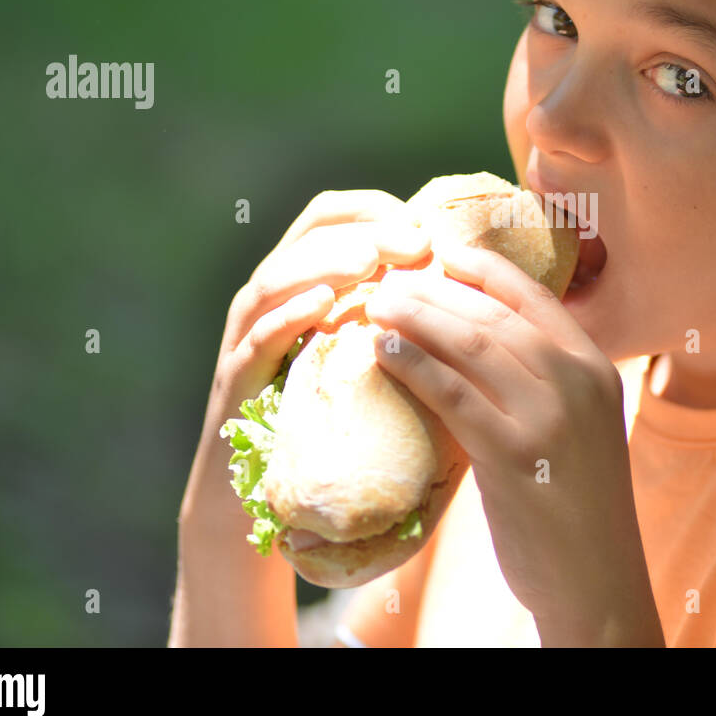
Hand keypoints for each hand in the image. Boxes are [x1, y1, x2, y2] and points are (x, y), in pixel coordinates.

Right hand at [170, 189, 429, 646]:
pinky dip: (286, 315)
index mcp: (308, 281)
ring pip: (275, 277)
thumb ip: (407, 322)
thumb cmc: (339, 429)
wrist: (266, 505)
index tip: (424, 227)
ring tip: (367, 263)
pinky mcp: (237, 383)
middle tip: (409, 242)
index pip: (335, 215)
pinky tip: (321, 303)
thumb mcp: (374, 361)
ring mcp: (248, 338)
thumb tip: (478, 291)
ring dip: (324, 263)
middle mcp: (274, 298)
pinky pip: (256, 339)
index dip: (377, 210)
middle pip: (308, 235)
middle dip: (361, 230)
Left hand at [364, 242, 662, 645]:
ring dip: (415, 317)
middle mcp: (577, 381)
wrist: (597, 580)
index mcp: (595, 367)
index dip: (483, 268)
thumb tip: (470, 342)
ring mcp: (548, 416)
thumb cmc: (579, 505)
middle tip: (389, 280)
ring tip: (377, 306)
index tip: (442, 255)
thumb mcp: (578, 427)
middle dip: (434, 290)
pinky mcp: (513, 454)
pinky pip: (452, 394)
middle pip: (493, 313)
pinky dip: (413, 366)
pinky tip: (383, 353)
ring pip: (470, 343)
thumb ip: (539, 382)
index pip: (534, 296)